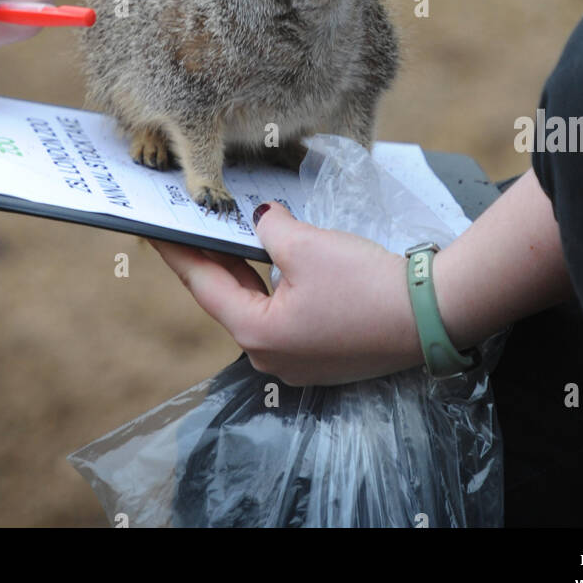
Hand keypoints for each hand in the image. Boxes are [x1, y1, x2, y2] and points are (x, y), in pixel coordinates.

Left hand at [147, 202, 423, 385]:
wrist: (430, 316)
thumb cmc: (364, 283)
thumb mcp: (306, 245)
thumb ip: (270, 229)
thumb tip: (260, 221)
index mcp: (256, 332)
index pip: (201, 284)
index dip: (176, 253)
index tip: (152, 230)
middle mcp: (269, 356)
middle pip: (228, 298)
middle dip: (210, 259)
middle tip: (186, 225)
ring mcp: (297, 361)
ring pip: (257, 306)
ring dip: (244, 271)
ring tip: (225, 235)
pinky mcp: (322, 356)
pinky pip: (284, 315)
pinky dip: (273, 285)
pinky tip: (273, 260)